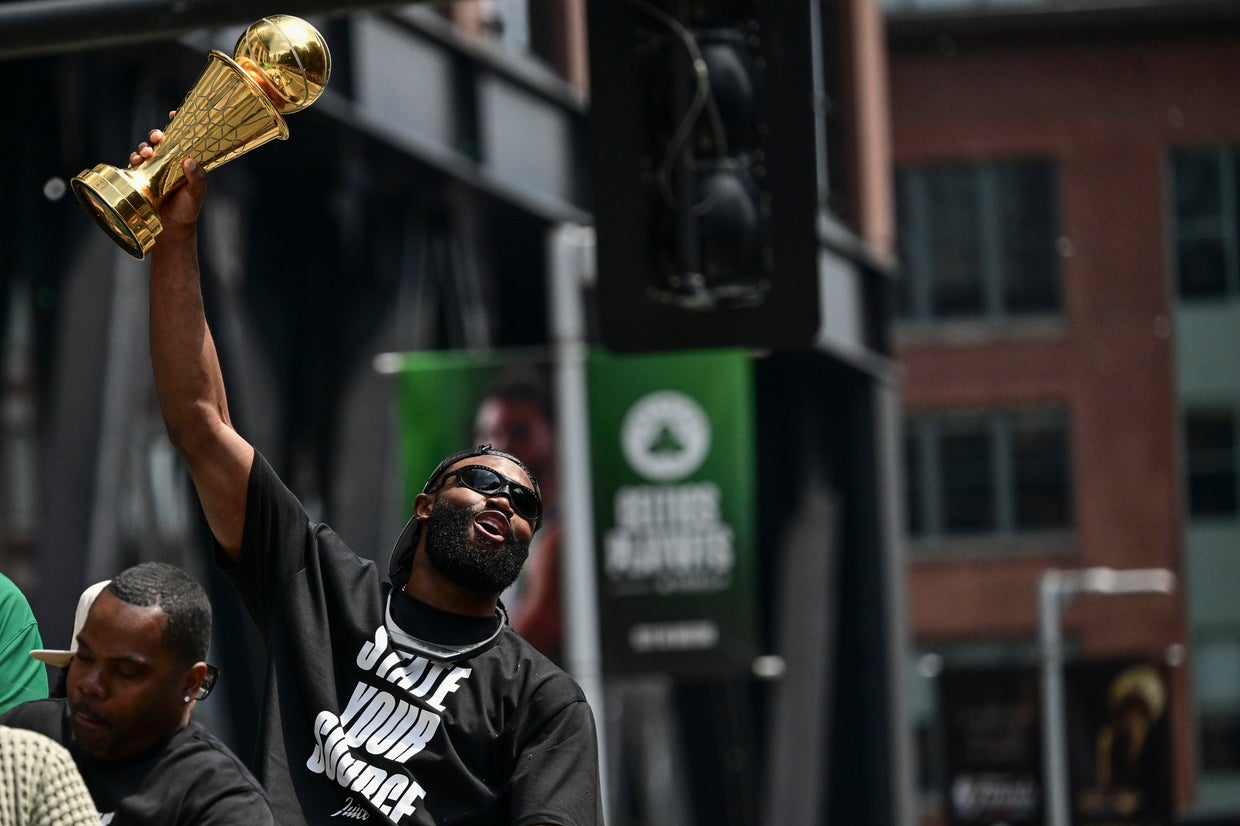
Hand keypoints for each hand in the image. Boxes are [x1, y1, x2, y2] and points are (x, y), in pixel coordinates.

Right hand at [130, 111, 204, 232]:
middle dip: (155, 135)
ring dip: (143, 147)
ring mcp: (152, 169)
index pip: (181, 139)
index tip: (173, 113)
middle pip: (159, 141)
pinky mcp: (140, 178)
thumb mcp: (196, 194)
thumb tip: (190, 161)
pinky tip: (135, 160)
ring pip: (145, 150)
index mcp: (183, 162)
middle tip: (157, 138)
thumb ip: (197, 179)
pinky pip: (133, 163)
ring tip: (146, 152)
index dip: (177, 124)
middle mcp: (167, 163)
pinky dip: (133, 158)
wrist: (170, 228)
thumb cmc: (187, 209)